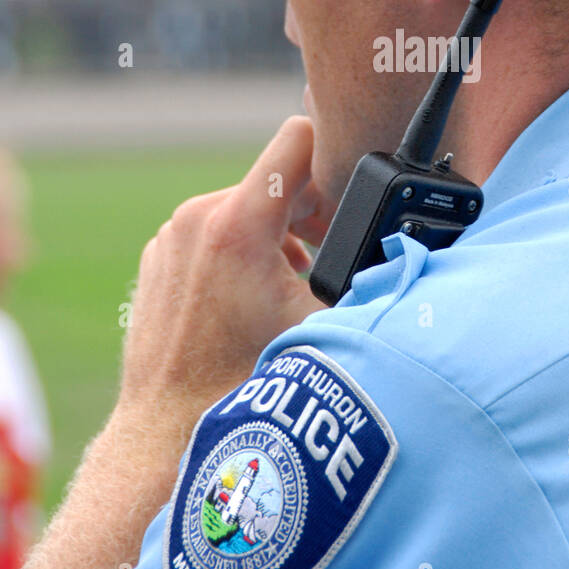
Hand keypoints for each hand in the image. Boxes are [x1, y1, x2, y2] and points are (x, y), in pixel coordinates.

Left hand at [115, 115, 331, 439]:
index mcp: (239, 223)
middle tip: (329, 256)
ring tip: (291, 282)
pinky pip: (209, 231)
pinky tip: (248, 297)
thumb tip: (411, 258)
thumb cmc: (247, 383)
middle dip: (308, 213)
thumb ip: (363, 280)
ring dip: (274, 234)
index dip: (334, 154)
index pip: (298, 138)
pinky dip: (236, 252)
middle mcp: (198, 217)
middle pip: (274, 181)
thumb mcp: (323, 327)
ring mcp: (172, 235)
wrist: (169, 430)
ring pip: (242, 207)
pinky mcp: (157, 257)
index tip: (348, 191)